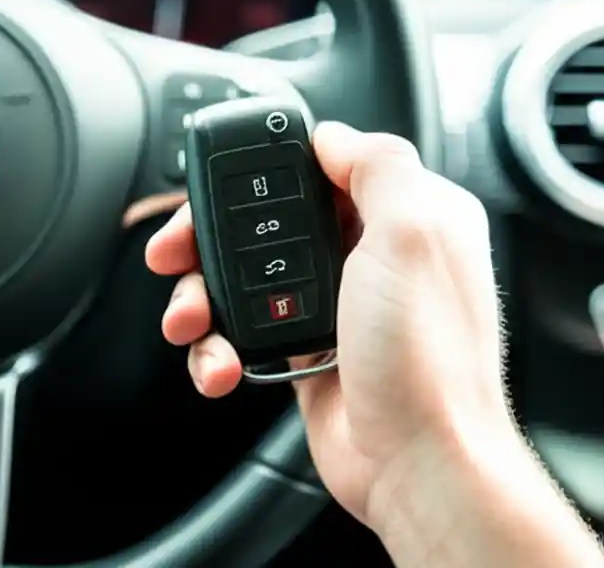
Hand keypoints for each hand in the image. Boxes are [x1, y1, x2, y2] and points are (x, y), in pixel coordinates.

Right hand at [145, 121, 511, 526]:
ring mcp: (338, 309)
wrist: (420, 467)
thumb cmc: (429, 362)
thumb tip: (333, 136)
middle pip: (266, 222)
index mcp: (408, 217)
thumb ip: (377, 165)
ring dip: (203, 298)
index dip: (261, 173)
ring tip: (189, 321)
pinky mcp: (308, 355)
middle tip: (174, 252)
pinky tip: (222, 365)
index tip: (217, 185)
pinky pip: (245, 334)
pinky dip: (219, 349)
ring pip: (245, 280)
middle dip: (209, 239)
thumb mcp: (413, 234)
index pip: (320, 168)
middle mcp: (373, 258)